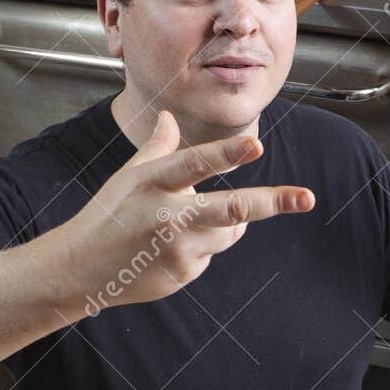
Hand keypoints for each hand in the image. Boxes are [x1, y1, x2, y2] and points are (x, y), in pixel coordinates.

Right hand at [65, 110, 314, 313]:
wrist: (82, 269)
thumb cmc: (108, 214)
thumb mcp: (129, 174)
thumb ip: (157, 146)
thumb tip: (168, 115)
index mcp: (152, 181)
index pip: (195, 163)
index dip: (228, 154)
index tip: (257, 145)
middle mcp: (168, 215)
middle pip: (231, 208)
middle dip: (273, 202)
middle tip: (307, 197)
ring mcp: (178, 249)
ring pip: (230, 230)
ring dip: (227, 223)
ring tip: (186, 225)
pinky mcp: (184, 273)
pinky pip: (212, 254)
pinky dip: (201, 247)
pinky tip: (169, 250)